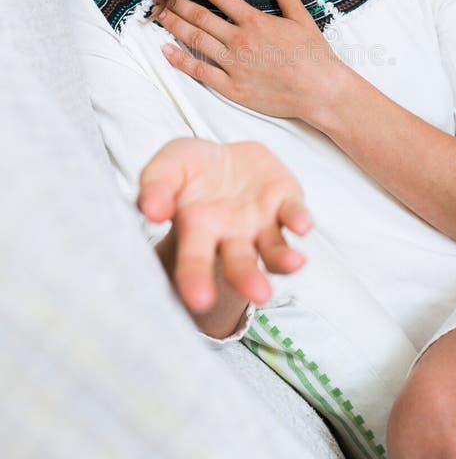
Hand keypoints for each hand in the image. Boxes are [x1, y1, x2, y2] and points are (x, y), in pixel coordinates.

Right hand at [137, 138, 311, 314]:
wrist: (225, 157)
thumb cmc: (190, 169)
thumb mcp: (167, 166)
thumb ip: (155, 185)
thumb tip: (151, 209)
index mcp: (198, 233)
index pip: (195, 264)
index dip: (196, 281)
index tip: (200, 301)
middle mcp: (233, 238)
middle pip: (241, 266)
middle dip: (248, 280)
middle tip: (259, 294)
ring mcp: (263, 224)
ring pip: (275, 250)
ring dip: (284, 259)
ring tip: (293, 262)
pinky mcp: (287, 201)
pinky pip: (295, 215)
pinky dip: (299, 220)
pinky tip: (301, 225)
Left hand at [151, 0, 344, 121]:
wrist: (320, 90)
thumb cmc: (313, 55)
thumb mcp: (302, 18)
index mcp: (255, 21)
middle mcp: (240, 41)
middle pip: (200, 17)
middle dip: (176, 2)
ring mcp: (234, 65)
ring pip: (197, 41)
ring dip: (174, 26)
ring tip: (157, 14)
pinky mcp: (233, 88)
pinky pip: (201, 72)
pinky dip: (180, 61)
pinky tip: (165, 51)